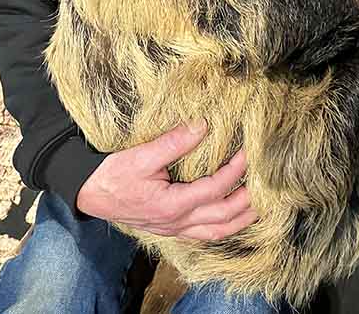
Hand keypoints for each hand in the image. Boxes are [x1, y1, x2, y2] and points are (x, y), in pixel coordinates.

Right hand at [76, 121, 257, 240]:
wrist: (90, 194)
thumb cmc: (112, 175)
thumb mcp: (141, 155)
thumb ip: (173, 142)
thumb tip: (203, 126)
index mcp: (172, 204)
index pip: (216, 188)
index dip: (236, 170)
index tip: (250, 151)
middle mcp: (178, 222)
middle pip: (225, 217)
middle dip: (249, 199)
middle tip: (267, 180)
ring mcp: (175, 229)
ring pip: (218, 231)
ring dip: (242, 219)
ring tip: (261, 204)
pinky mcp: (172, 228)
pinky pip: (206, 233)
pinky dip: (225, 226)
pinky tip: (233, 215)